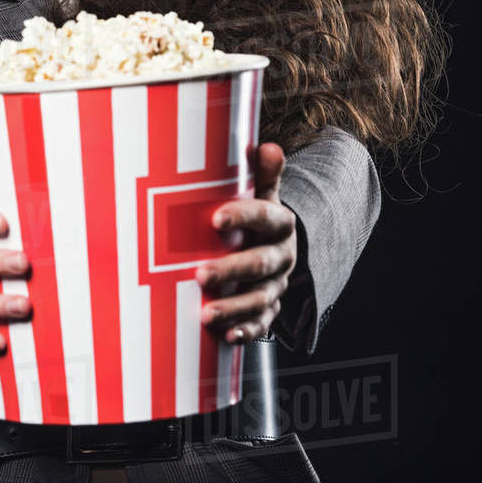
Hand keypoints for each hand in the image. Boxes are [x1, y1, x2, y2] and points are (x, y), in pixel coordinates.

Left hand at [196, 143, 296, 343]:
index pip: (265, 217)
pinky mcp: (268, 310)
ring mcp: (276, 286)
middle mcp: (282, 257)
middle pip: (260, 264)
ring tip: (206, 314)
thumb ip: (261, 174)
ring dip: (234, 309)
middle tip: (200, 274)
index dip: (243, 216)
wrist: (276, 249)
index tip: (216, 218)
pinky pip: (261, 325)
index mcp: (280, 223)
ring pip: (259, 300)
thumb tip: (266, 145)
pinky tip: (227, 337)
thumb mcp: (262, 193)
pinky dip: (247, 332)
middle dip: (231, 270)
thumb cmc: (256, 217)